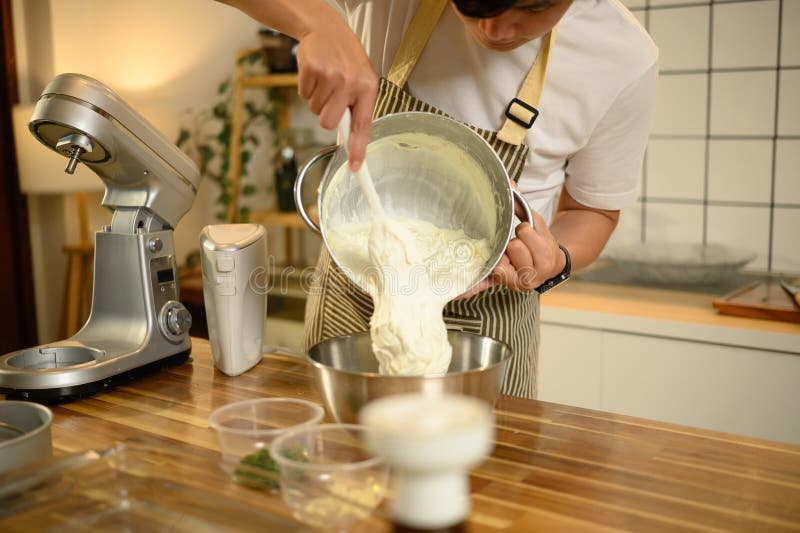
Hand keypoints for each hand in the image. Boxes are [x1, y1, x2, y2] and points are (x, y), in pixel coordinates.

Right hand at [295, 20, 377, 169]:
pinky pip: (304, 94)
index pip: (363, 125)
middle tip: (331, 97)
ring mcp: (331, 76)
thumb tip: (349, 141)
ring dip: (317, 98)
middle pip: (329, 122)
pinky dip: (307, 87)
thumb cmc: (346, 59)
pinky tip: (316, 73)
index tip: (355, 168)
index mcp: (368, 88)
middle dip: (326, 115)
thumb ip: (357, 108)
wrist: (326, 29)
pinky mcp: (312, 70)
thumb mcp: (361, 80)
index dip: (358, 149)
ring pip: (315, 109)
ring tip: (325, 79)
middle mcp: (351, 83)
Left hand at [456, 210, 565, 298]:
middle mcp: (529, 277)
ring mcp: (513, 283)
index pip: (524, 234)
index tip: (527, 232)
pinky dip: (471, 288)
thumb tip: (508, 183)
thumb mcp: (536, 224)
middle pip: (512, 246)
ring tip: (511, 256)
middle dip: (515, 242)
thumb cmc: (541, 242)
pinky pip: (483, 286)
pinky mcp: (499, 285)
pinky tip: (457, 291)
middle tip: (519, 246)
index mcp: (543, 260)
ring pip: (498, 259)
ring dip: (503, 253)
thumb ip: (521, 206)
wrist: (550, 266)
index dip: (525, 230)